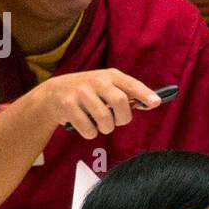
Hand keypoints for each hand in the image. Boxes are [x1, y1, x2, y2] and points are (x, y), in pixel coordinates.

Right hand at [33, 68, 160, 138]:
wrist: (53, 94)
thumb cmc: (88, 93)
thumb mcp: (106, 86)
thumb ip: (127, 93)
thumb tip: (152, 103)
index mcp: (110, 76)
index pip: (131, 84)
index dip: (144, 94)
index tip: (156, 103)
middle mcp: (95, 81)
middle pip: (120, 102)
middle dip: (122, 118)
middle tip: (117, 121)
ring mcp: (80, 92)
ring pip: (105, 119)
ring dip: (106, 128)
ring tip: (100, 124)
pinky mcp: (67, 105)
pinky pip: (89, 129)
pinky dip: (90, 133)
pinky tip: (85, 125)